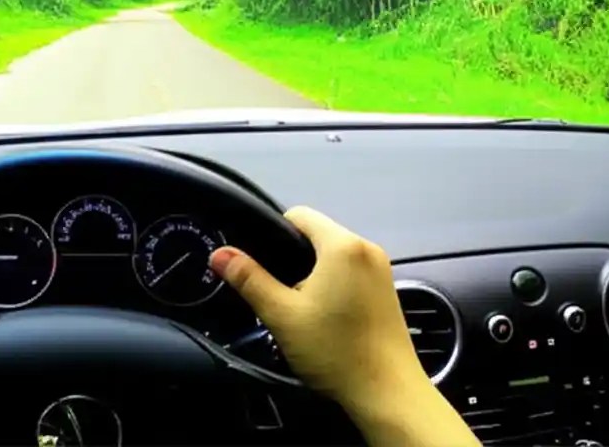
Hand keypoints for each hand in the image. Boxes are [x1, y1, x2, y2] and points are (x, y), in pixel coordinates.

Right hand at [209, 206, 476, 446]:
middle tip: (280, 295)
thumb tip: (220, 253)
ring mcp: (382, 270)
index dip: (273, 234)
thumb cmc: (336, 352)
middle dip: (293, 258)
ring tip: (302, 310)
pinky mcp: (387, 291)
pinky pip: (351, 272)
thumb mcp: (282, 315)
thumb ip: (248, 279)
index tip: (262, 266)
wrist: (388, 394)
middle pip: (317, 235)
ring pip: (333, 256)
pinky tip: (326, 318)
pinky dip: (334, 285)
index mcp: (342, 245)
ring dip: (314, 274)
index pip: (299, 214)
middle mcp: (367, 248)